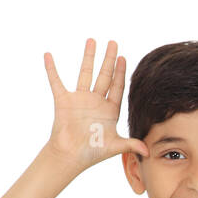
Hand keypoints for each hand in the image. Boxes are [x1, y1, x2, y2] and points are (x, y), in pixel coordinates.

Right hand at [43, 39, 148, 170]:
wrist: (70, 157)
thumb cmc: (92, 153)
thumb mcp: (115, 147)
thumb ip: (131, 144)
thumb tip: (149, 151)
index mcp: (110, 110)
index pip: (117, 87)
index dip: (120, 73)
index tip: (123, 58)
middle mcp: (96, 101)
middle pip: (104, 76)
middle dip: (109, 59)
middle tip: (113, 42)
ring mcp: (80, 99)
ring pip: (85, 73)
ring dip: (88, 57)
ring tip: (92, 40)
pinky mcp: (63, 101)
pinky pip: (56, 81)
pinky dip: (51, 69)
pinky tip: (48, 55)